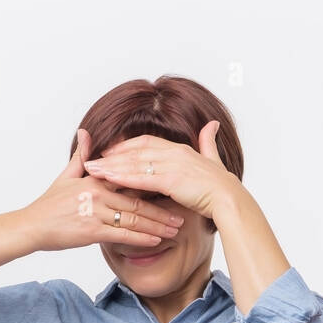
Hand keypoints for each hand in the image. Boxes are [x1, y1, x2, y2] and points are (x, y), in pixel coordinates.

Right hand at [21, 128, 183, 251]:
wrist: (31, 226)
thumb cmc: (49, 204)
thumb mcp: (66, 176)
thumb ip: (81, 156)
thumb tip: (86, 132)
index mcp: (96, 180)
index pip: (131, 181)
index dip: (154, 186)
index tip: (172, 189)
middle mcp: (98, 194)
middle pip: (138, 202)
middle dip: (162, 211)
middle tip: (183, 215)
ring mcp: (95, 213)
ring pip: (133, 220)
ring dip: (157, 226)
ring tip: (175, 230)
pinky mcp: (91, 231)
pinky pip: (122, 235)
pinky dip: (141, 238)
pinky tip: (156, 241)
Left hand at [82, 121, 240, 219]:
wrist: (231, 199)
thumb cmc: (222, 185)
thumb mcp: (213, 159)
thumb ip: (208, 141)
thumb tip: (212, 124)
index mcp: (181, 149)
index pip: (147, 142)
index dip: (126, 146)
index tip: (110, 151)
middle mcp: (174, 153)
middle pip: (136, 151)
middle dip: (112, 155)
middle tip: (91, 160)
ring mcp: (172, 166)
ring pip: (135, 163)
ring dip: (111, 166)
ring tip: (91, 170)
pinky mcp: (172, 181)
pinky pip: (142, 178)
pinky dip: (123, 177)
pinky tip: (108, 179)